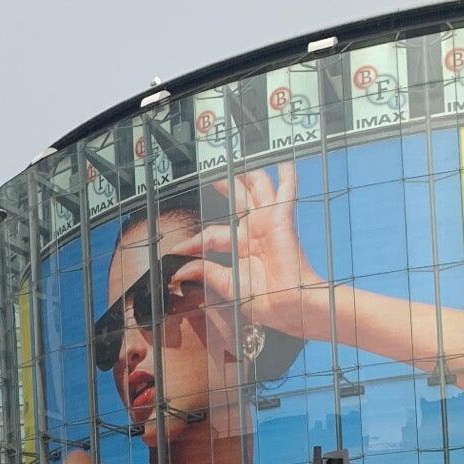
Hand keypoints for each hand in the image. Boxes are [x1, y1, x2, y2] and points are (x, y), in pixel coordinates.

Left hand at [168, 162, 321, 340]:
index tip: (176, 250)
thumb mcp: (226, 284)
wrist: (287, 304)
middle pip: (237, 201)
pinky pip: (286, 192)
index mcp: (241, 247)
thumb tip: (178, 272)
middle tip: (213, 171)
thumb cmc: (264, 300)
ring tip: (241, 158)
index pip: (211, 236)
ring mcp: (267, 223)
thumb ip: (205, 272)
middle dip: (225, 185)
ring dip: (250, 175)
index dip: (192, 242)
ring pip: (257, 190)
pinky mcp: (281, 219)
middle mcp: (254, 231)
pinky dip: (287, 176)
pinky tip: (285, 161)